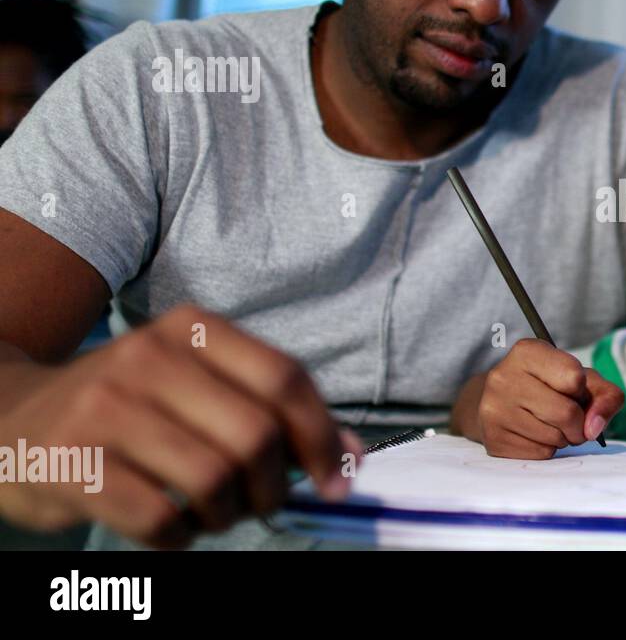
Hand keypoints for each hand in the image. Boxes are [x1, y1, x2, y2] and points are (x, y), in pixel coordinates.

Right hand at [0, 305, 361, 548]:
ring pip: (212, 479)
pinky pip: (159, 517)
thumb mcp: (194, 384)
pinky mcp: (72, 462)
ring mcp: (105, 407)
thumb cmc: (126, 407)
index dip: (323, 437)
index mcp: (192, 329)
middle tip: (259, 504)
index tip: (337, 480)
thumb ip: (270, 410)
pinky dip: (179, 538)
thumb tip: (350, 456)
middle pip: (255, 434)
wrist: (8, 417)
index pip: (284, 379)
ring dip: (226, 515)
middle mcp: (149, 357)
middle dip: (273, 487)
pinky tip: (170, 528)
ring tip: (211, 514)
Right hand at [476, 339, 623, 458]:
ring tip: (552, 425)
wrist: (503, 402)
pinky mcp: (493, 438)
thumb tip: (594, 428)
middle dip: (579, 423)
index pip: (573, 377)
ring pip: (554, 437)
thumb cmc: (551, 387)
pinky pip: (540, 453)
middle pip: (566, 413)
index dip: (581, 390)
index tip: (573, 390)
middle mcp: (503, 376)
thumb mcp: (583, 380)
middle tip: (573, 420)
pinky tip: (537, 435)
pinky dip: (548, 449)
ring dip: (564, 438)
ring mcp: (494, 409)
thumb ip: (606, 396)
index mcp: (528, 352)